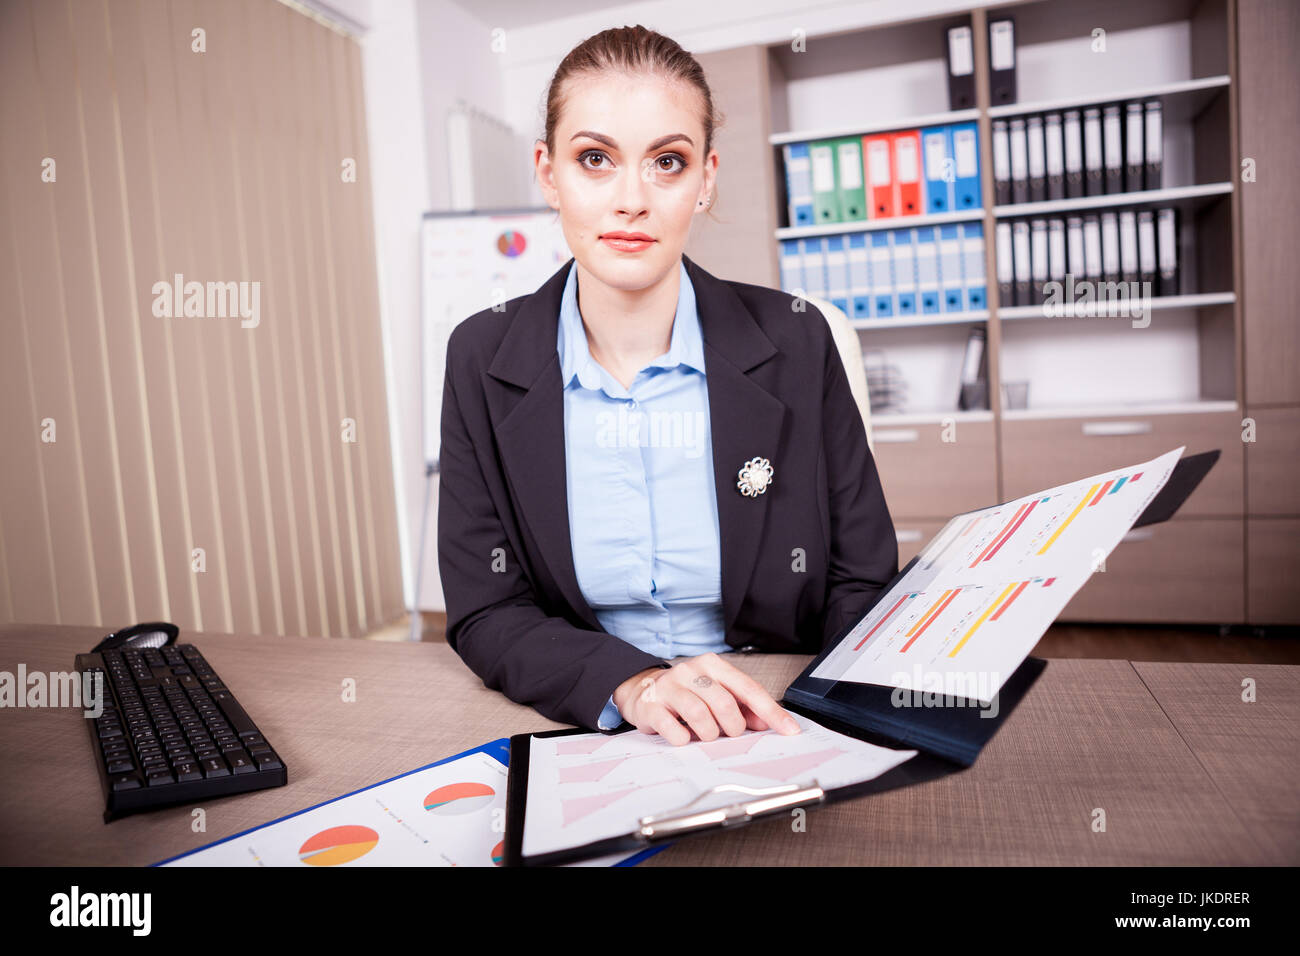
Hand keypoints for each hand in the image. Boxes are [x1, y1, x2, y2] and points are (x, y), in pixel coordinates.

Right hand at [612, 653, 801, 745]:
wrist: (642, 690)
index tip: (789, 730)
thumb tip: (767, 723)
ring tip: (706, 735)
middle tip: (729, 733)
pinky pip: (673, 729)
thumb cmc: (687, 694)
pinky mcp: (651, 705)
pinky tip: (684, 736)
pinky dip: (684, 739)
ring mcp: (669, 687)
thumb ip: (742, 707)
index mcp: (713, 665)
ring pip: (700, 716)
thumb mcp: (716, 693)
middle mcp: (691, 671)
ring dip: (709, 734)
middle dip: (733, 726)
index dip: (771, 711)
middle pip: (724, 703)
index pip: (749, 688)